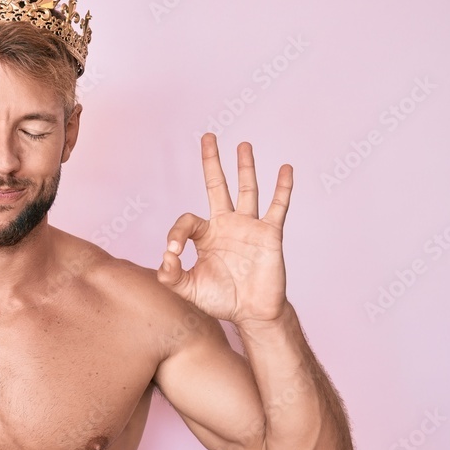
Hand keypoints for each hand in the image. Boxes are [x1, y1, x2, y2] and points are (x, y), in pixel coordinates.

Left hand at [156, 133, 291, 324]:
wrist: (251, 313)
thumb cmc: (220, 300)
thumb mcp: (188, 289)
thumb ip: (171, 275)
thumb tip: (164, 258)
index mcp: (206, 236)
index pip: (187, 220)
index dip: (175, 234)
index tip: (172, 253)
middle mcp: (227, 225)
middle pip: (217, 186)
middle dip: (211, 162)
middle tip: (207, 137)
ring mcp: (249, 227)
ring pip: (247, 190)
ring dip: (245, 167)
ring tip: (243, 145)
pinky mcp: (270, 234)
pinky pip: (277, 206)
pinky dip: (282, 188)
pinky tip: (285, 168)